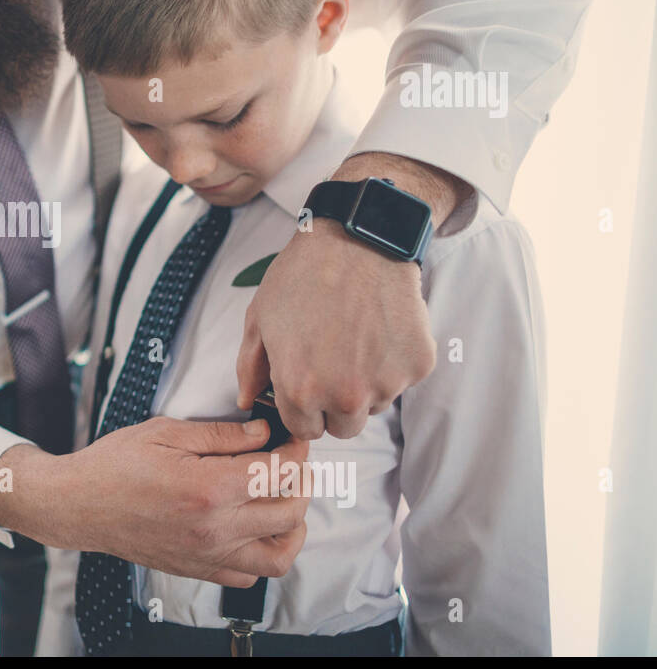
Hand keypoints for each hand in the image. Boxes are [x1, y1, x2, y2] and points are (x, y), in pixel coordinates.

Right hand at [0, 417, 309, 586]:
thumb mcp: (167, 432)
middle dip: (301, 482)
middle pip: (290, 512)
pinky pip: (249, 576)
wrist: (78, 504)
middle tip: (290, 463)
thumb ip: (222, 434)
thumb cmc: (115, 465)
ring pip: (280, 555)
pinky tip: (252, 527)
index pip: (279, 472)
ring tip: (281, 501)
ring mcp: (207, 555)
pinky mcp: (198, 569)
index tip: (292, 439)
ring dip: (292, 527)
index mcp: (208, 488)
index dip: (296, 451)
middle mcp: (214, 528)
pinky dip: (262, 554)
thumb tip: (263, 433)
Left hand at [235, 152, 463, 439]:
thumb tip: (248, 400)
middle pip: (344, 427)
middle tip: (332, 362)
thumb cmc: (302, 276)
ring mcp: (387, 383)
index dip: (303, 408)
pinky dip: (393, 362)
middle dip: (335, 403)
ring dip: (366, 384)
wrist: (358, 239)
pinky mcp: (418, 365)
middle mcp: (346, 396)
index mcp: (301, 390)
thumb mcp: (259, 318)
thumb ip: (250, 367)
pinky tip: (379, 327)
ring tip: (355, 337)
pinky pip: (402, 380)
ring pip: (375, 405)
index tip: (307, 385)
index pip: (306, 429)